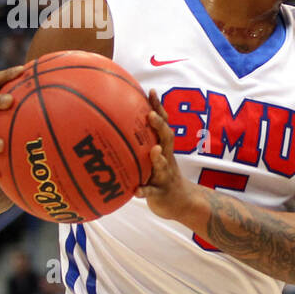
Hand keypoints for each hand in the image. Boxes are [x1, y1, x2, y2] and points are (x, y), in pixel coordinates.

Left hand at [136, 90, 200, 223]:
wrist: (180, 202)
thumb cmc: (160, 177)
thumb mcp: (154, 158)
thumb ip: (140, 143)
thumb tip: (114, 125)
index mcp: (164, 148)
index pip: (163, 124)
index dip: (158, 108)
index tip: (151, 91)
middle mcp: (167, 158)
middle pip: (167, 139)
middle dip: (160, 126)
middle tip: (151, 115)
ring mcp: (165, 176)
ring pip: (163, 166)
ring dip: (158, 158)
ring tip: (154, 151)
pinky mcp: (161, 193)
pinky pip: (152, 192)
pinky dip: (144, 190)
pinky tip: (136, 190)